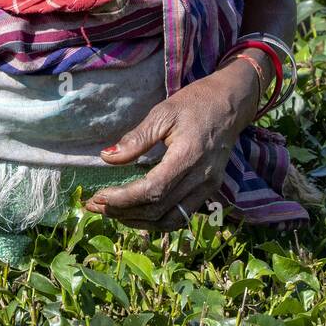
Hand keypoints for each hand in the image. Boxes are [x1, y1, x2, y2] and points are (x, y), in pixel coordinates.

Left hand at [83, 61, 259, 229]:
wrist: (230, 104)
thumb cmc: (194, 103)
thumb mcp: (163, 113)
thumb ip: (136, 139)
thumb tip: (107, 157)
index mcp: (188, 157)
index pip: (152, 190)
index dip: (123, 199)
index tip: (98, 197)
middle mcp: (201, 179)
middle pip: (159, 209)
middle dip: (123, 212)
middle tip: (96, 205)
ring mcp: (208, 188)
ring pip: (170, 220)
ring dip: (138, 221)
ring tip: (112, 212)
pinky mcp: (209, 191)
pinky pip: (181, 216)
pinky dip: (156, 220)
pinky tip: (137, 213)